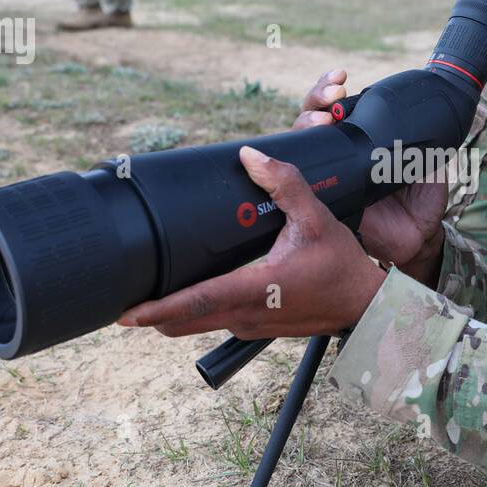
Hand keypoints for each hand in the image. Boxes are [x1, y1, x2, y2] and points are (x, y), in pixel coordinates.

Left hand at [117, 146, 385, 338]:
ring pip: (197, 325)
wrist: (365, 305)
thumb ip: (284, 185)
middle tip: (120, 304)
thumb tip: (251, 157)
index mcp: (259, 289)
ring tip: (145, 301)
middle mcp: (249, 314)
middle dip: (152, 316)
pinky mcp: (256, 328)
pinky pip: (214, 323)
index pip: (199, 302)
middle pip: (185, 322)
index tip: (129, 312)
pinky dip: (193, 314)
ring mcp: (251, 326)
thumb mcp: (317, 219)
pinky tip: (185, 298)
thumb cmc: (342, 265)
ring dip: (171, 316)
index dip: (160, 308)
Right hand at [294, 68, 447, 283]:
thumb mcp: (428, 163)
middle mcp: (342, 153)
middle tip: (334, 94)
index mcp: (363, 139)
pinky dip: (299, 162)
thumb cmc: (422, 198)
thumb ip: (425, 142)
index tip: (341, 78)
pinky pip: (302, 179)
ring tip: (325, 117)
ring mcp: (330, 174)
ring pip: (303, 140)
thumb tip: (425, 121)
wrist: (419, 237)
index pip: (338, 107)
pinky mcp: (324, 198)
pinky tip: (307, 150)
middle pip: (313, 116)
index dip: (331, 88)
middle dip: (317, 98)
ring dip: (307, 121)